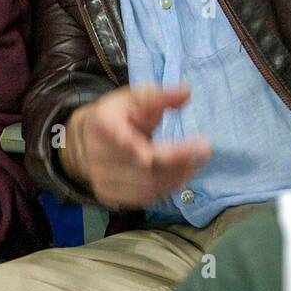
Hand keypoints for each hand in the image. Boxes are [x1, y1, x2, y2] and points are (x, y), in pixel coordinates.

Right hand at [61, 87, 210, 208]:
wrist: (86, 142)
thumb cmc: (117, 115)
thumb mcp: (134, 98)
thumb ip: (159, 97)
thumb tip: (186, 92)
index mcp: (102, 125)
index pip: (124, 139)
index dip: (145, 148)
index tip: (183, 146)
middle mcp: (97, 156)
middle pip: (144, 167)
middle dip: (179, 160)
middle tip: (204, 149)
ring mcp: (102, 180)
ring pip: (148, 186)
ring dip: (178, 175)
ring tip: (196, 160)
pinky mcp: (110, 197)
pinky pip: (146, 198)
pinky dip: (168, 187)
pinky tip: (181, 174)